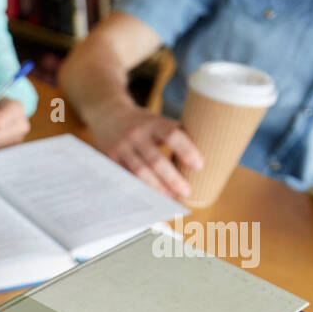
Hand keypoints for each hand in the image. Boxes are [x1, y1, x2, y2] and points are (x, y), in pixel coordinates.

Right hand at [88, 102, 203, 197]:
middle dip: (172, 178)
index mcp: (152, 123)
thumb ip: (175, 133)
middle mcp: (135, 135)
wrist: (108, 114)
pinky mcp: (110, 159)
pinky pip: (126, 177)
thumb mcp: (158, 120)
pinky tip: (151, 196)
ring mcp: (121, 148)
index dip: (186, 150)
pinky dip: (139, 188)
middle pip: (156, 160)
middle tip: (187, 191)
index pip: (171, 135)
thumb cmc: (142, 121)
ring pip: (140, 173)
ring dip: (157, 187)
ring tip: (171, 197)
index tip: (199, 166)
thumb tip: (204, 149)